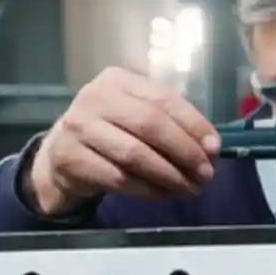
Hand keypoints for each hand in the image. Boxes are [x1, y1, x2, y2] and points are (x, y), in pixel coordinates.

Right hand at [28, 67, 219, 214]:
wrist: (60, 155)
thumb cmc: (109, 132)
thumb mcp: (136, 117)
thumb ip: (171, 125)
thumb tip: (210, 148)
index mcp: (118, 80)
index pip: (163, 100)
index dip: (193, 125)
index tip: (215, 148)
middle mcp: (96, 98)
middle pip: (150, 125)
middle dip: (184, 152)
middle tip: (205, 174)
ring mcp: (80, 128)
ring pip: (135, 154)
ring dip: (169, 175)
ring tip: (190, 188)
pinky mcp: (72, 158)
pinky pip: (119, 177)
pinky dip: (147, 189)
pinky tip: (165, 194)